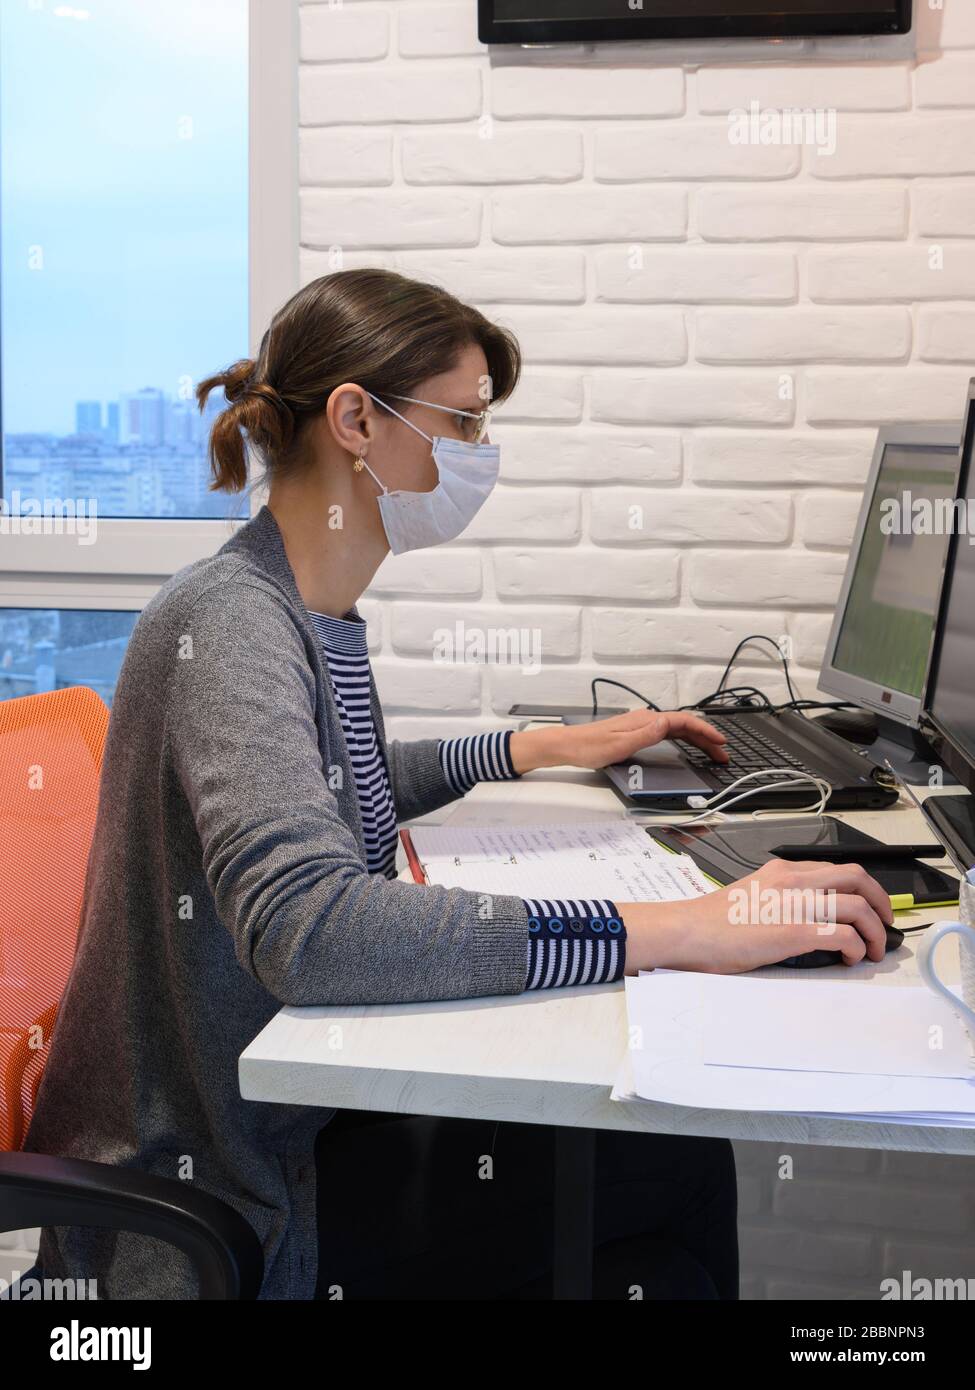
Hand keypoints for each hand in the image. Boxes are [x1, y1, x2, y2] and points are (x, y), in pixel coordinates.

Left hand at [509, 709, 728, 773]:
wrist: (567, 746)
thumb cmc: (589, 747)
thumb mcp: (619, 745)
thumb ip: (645, 735)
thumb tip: (667, 722)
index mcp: (644, 720)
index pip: (682, 722)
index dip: (704, 731)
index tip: (720, 742)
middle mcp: (645, 719)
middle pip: (683, 725)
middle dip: (706, 738)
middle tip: (723, 754)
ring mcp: (640, 725)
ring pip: (677, 729)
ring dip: (696, 740)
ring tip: (711, 752)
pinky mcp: (635, 732)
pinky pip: (667, 733)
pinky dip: (682, 740)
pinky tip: (686, 746)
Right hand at [622, 859, 893, 974]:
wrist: (689, 931)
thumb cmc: (713, 920)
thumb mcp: (752, 893)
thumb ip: (781, 895)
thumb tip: (808, 914)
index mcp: (783, 870)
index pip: (838, 868)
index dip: (864, 888)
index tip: (871, 905)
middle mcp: (793, 880)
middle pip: (857, 878)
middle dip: (881, 901)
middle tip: (885, 923)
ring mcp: (795, 905)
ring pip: (857, 906)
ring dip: (874, 930)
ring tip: (872, 949)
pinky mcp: (793, 932)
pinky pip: (842, 934)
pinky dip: (856, 947)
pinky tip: (850, 957)